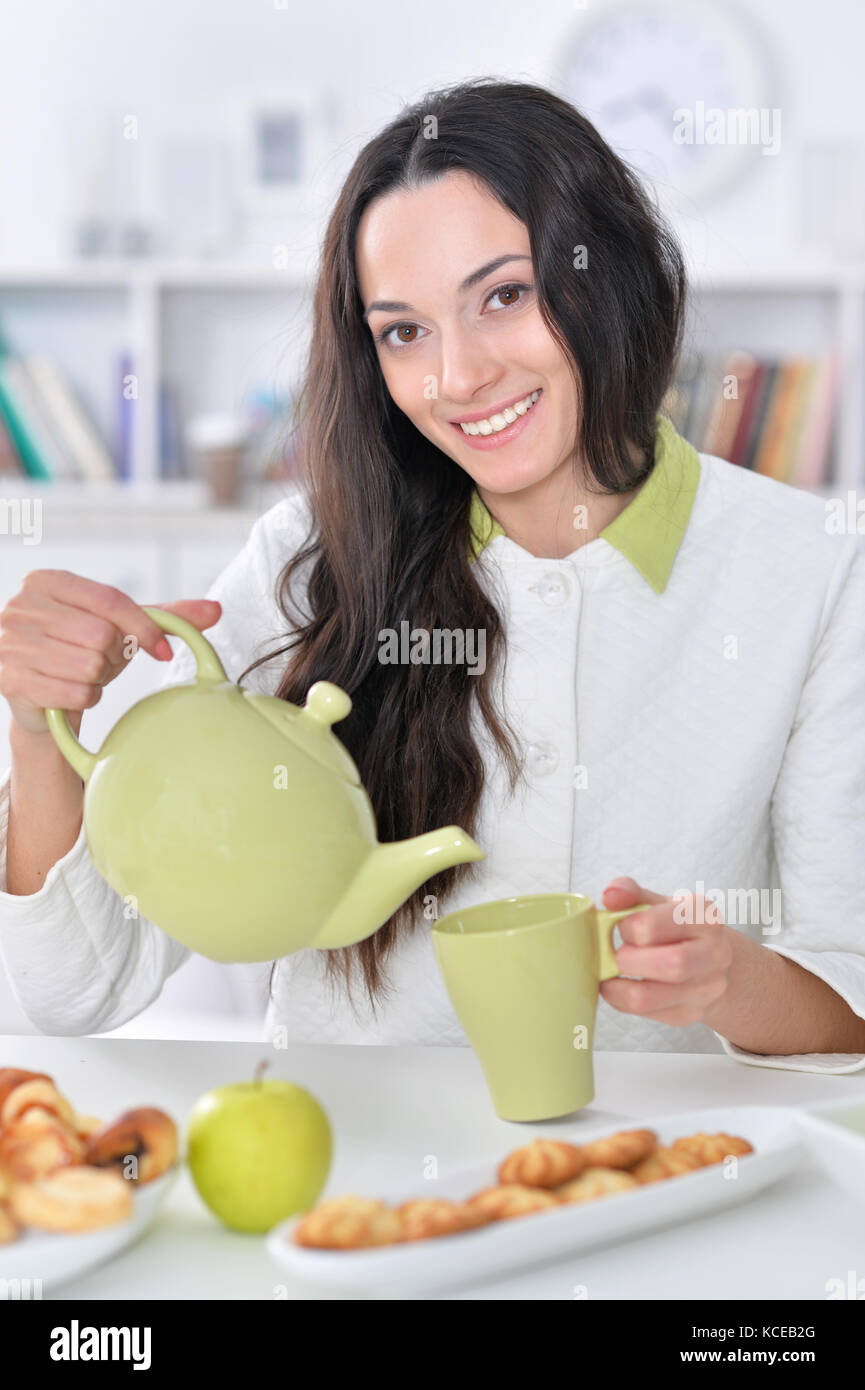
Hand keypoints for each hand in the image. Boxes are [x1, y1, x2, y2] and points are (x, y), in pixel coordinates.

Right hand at [0, 569, 221, 735]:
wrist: (42, 694)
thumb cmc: (83, 650)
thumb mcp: (123, 626)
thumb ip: (168, 616)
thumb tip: (216, 609)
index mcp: (47, 581)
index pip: (110, 599)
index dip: (144, 628)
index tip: (163, 652)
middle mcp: (21, 606)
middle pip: (100, 635)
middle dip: (113, 657)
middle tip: (101, 662)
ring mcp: (9, 642)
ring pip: (87, 666)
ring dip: (98, 679)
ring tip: (84, 675)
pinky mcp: (8, 678)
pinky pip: (74, 693)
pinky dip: (85, 699)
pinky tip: (71, 693)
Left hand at [598, 877, 733, 1026]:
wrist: (711, 959)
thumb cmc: (677, 927)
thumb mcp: (659, 903)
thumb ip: (632, 894)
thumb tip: (610, 895)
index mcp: (704, 916)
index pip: (654, 925)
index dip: (627, 927)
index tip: (622, 926)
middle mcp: (715, 953)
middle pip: (670, 965)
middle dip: (628, 960)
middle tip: (617, 955)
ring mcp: (707, 988)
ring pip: (649, 997)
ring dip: (619, 985)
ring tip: (612, 973)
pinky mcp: (692, 1013)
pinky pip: (646, 1014)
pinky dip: (623, 1001)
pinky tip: (623, 987)